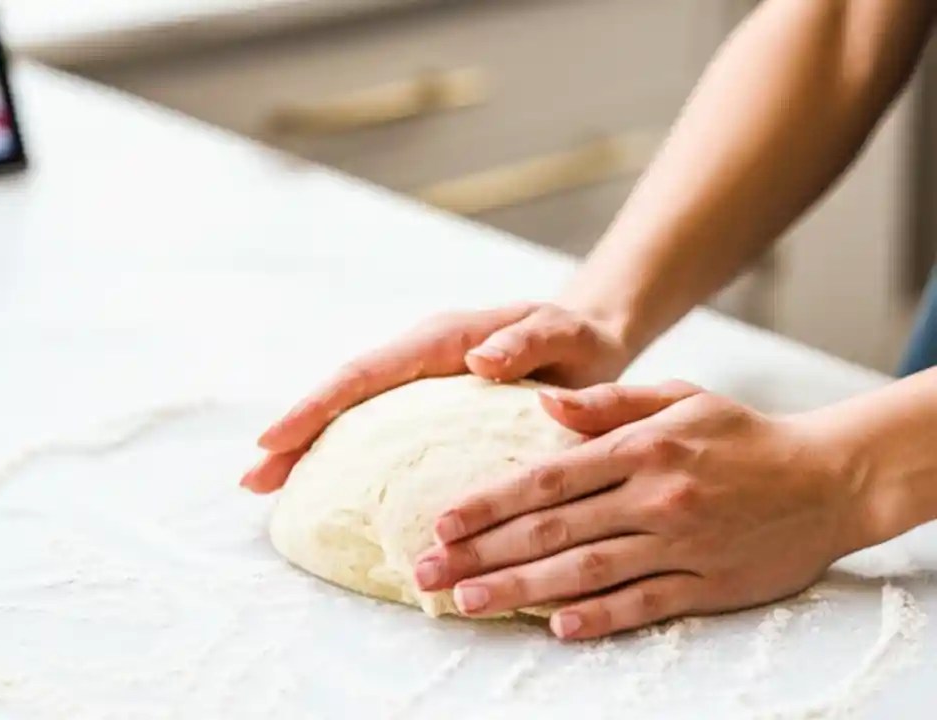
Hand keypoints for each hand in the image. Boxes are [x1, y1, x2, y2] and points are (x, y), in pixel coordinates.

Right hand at [241, 303, 632, 491]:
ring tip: (269, 489)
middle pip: (342, 398)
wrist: (589, 342)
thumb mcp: (564, 333)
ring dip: (308, 450)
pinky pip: (377, 435)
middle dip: (295, 435)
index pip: (364, 374)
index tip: (273, 440)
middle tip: (252, 482)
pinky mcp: (426, 413)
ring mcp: (417, 389)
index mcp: (438, 340)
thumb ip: (526, 340)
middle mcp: (416, 361)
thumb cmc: (576, 339)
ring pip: (351, 418)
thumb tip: (477, 361)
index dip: (316, 408)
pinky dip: (344, 459)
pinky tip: (325, 491)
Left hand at [413, 381, 868, 639]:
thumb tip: (542, 403)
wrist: (829, 479)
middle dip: (483, 552)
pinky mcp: (708, 585)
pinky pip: (644, 605)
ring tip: (468, 601)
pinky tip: (554, 627)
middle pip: (553, 531)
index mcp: (642, 449)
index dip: (490, 502)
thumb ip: (608, 403)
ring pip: (587, 572)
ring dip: (521, 589)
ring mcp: (681, 545)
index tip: (443, 521)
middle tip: (430, 570)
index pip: (548, 479)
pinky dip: (598, 617)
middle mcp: (655, 497)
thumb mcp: (679, 397)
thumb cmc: (741, 434)